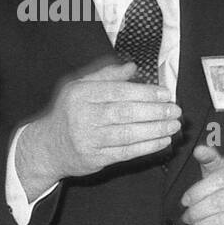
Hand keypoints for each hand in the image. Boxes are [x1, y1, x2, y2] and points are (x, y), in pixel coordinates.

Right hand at [16, 62, 180, 200]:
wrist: (48, 146)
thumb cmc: (71, 113)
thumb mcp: (81, 87)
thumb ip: (107, 76)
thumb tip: (132, 67)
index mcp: (81, 94)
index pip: (118, 91)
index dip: (145, 93)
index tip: (166, 94)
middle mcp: (82, 116)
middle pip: (125, 112)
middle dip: (155, 111)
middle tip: (175, 110)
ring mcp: (88, 139)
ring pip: (127, 134)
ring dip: (155, 130)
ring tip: (174, 125)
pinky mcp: (94, 158)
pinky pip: (125, 152)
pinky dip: (147, 147)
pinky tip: (163, 141)